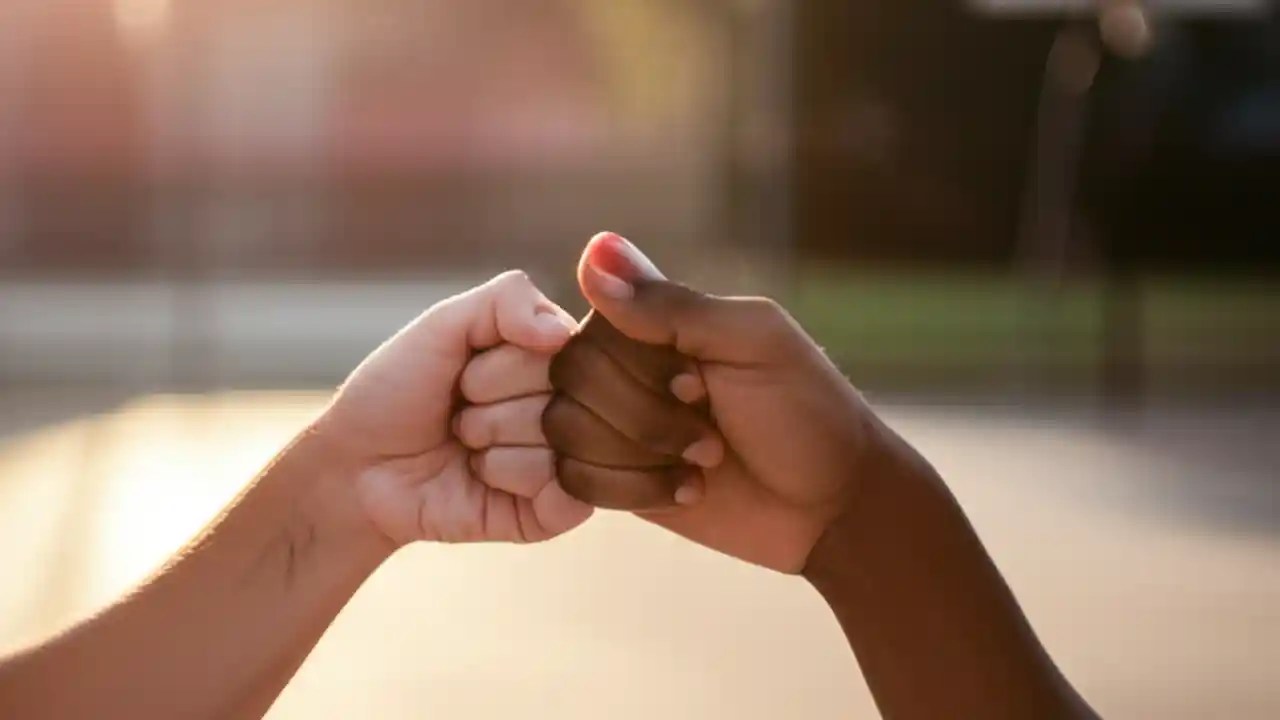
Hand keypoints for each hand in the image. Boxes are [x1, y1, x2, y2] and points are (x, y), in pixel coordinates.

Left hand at [318, 271, 592, 545]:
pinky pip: (565, 494)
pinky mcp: (551, 512)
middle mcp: (565, 406)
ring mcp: (561, 460)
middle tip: (458, 408)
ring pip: (560, 440)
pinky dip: (509, 477)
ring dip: (492, 439)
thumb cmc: (398, 391)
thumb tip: (563, 333)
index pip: (568, 347)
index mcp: (551, 357)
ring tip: (464, 445)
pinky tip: (480, 476)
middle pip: (565, 394)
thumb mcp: (444, 323)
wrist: (355, 464)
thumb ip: (508, 299)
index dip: (505, 360)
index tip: (465, 368)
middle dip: (492, 397)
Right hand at [543, 234, 884, 572]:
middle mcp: (624, 364)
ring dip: (640, 457)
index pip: (592, 332)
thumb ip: (671, 305)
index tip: (701, 387)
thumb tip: (595, 251)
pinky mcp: (614, 478)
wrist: (831, 503)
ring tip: (704, 463)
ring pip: (565, 431)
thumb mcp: (751, 343)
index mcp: (653, 320)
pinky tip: (687, 490)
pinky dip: (632, 490)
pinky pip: (572, 481)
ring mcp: (615, 422)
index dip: (640, 371)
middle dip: (644, 419)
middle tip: (712, 436)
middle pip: (571, 381)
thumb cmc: (806, 410)